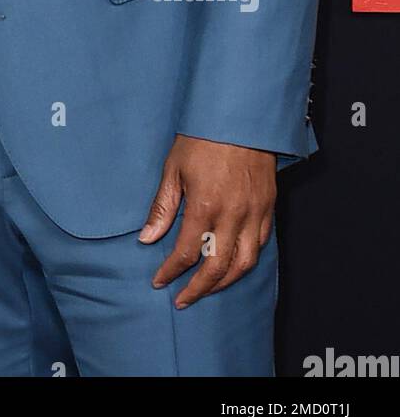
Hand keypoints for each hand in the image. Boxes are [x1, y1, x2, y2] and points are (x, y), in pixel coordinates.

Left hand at [140, 135, 276, 307]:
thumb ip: (162, 207)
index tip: (159, 281)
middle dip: (198, 288)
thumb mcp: (174, 168)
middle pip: (217, 268)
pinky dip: (246, 262)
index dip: (171, 271)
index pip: (186, 252)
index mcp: (205, 206)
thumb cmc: (202, 139)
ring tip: (207, 290)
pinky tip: (233, 266)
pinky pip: (261, 245)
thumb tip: (147, 239)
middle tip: (182, 299)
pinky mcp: (269, 208)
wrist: (239, 117)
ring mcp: (254, 213)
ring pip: (244, 263)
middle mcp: (233, 215)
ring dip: (224, 282)